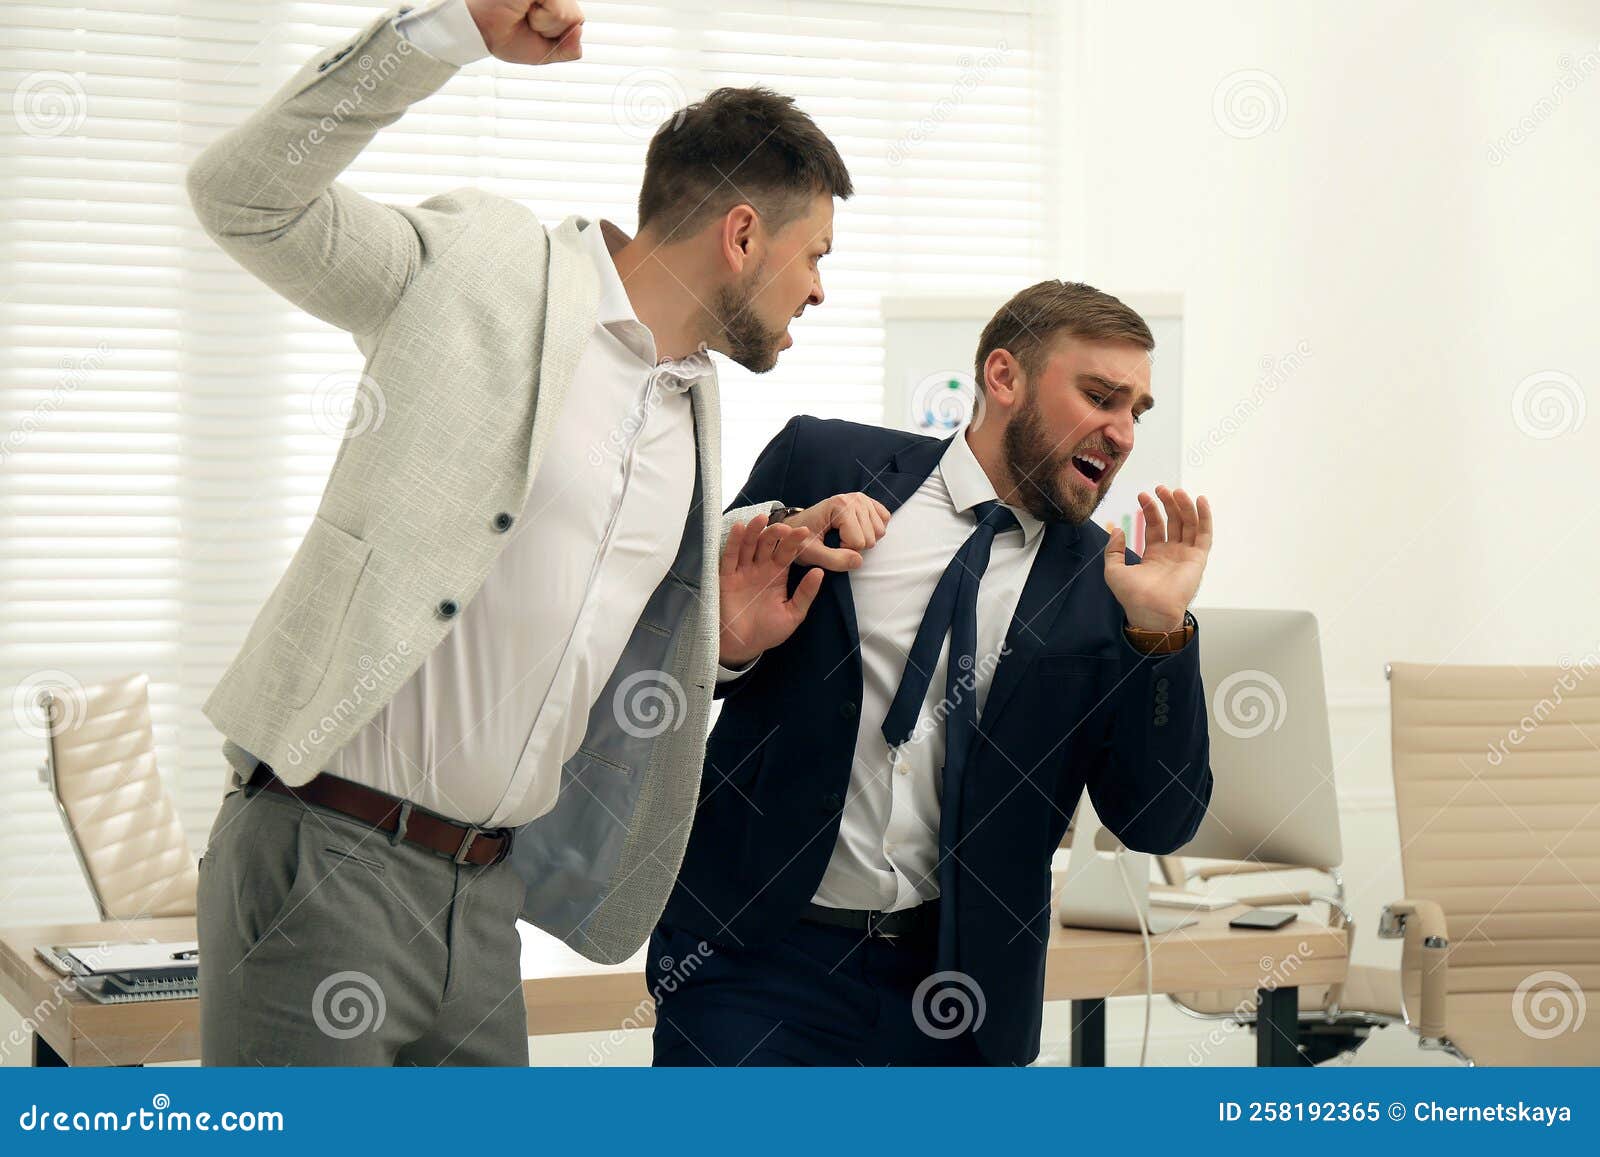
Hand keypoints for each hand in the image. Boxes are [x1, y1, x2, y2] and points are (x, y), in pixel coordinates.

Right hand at [465, 0, 582, 64]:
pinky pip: (559, 9)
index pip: (576, 21)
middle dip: (553, 30)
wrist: (480, 31)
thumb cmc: (505, 36)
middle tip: (526, 22)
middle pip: (576, 18)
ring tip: (524, 15)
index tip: (532, 29)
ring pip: (570, 15)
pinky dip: (544, 18)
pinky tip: (525, 10)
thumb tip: (579, 36)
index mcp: (552, 3)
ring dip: (547, 24)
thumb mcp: (542, 51)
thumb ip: (567, 48)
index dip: (557, 34)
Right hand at [719, 514, 824, 666]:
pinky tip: (739, 529)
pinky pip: (729, 556)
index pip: (786, 552)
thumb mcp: (793, 614)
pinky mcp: (725, 577)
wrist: (742, 647)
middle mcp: (759, 568)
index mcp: (777, 575)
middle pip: (767, 544)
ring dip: (754, 531)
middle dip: (775, 533)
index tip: (805, 532)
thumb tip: (820, 572)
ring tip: (762, 519)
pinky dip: (733, 542)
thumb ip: (805, 594)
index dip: (794, 542)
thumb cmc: (768, 632)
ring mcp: (742, 571)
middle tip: (784, 527)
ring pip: (748, 545)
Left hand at [780, 492, 891, 570]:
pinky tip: (857, 529)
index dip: (844, 550)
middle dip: (854, 546)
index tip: (828, 543)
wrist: (798, 526)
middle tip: (836, 540)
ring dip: (863, 539)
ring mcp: (863, 499)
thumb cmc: (802, 539)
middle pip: (871, 538)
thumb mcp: (811, 553)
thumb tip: (859, 561)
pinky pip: (884, 520)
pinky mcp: (869, 502)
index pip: (858, 542)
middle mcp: (854, 498)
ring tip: (844, 534)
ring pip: (879, 532)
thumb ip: (834, 560)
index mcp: (839, 505)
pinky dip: (873, 530)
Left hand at [1103, 486, 1212, 631]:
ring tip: (1175, 491)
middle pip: (1173, 521)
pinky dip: (1204, 516)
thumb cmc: (1132, 596)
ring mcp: (1186, 555)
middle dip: (1168, 503)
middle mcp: (1172, 553)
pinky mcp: (1197, 558)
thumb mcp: (1113, 570)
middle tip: (1160, 488)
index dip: (1150, 509)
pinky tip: (1200, 501)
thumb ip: (1113, 550)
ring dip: (1184, 506)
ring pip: (1189, 524)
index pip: (1155, 526)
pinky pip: (1204, 534)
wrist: (1149, 610)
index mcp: (1154, 555)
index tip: (1142, 495)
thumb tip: (1117, 530)